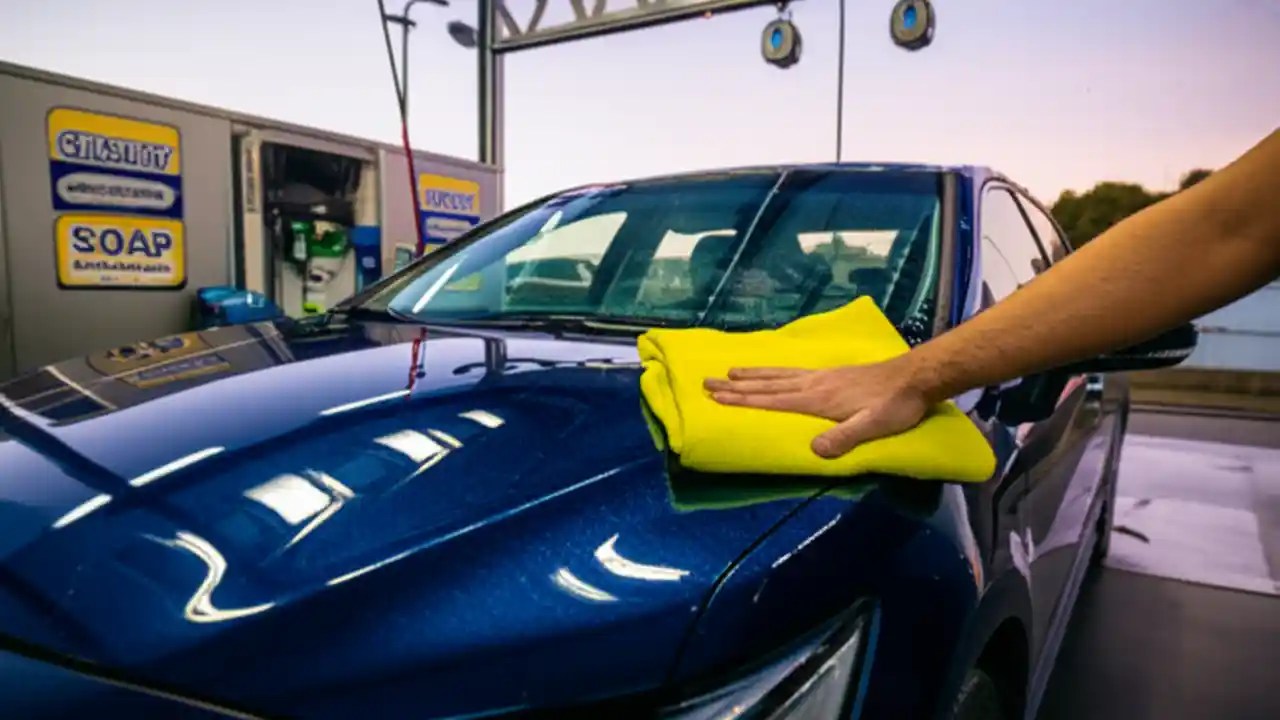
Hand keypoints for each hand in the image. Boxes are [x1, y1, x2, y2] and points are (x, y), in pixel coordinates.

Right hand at [703, 358, 932, 457]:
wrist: (915, 377)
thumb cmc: (895, 405)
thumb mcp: (874, 426)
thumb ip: (845, 438)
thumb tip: (814, 450)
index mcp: (817, 399)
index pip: (773, 400)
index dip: (744, 401)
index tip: (716, 397)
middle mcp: (813, 384)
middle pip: (768, 385)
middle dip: (737, 386)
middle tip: (707, 381)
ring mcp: (821, 377)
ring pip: (778, 375)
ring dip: (752, 376)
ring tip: (729, 372)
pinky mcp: (830, 374)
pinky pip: (792, 371)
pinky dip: (774, 371)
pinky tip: (771, 372)